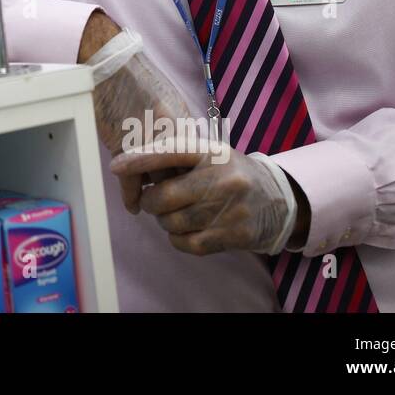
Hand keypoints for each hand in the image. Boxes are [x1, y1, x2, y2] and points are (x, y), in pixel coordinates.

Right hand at [85, 27, 195, 214]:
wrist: (112, 67)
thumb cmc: (138, 82)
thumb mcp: (167, 105)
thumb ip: (176, 131)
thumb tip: (181, 156)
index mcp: (183, 124)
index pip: (195, 165)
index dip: (192, 181)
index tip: (190, 193)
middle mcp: (170, 135)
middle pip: (180, 176)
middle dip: (177, 192)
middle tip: (173, 205)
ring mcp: (148, 142)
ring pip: (158, 183)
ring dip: (155, 197)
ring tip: (153, 206)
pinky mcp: (125, 146)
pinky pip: (132, 182)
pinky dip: (133, 197)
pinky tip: (135, 205)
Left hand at [110, 147, 291, 254]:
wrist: (278, 199)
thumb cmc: (231, 173)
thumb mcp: (211, 154)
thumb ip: (177, 156)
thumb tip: (131, 163)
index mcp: (213, 153)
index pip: (170, 152)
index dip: (140, 159)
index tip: (116, 166)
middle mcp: (223, 178)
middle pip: (164, 196)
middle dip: (150, 202)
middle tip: (151, 201)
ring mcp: (230, 208)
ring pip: (172, 222)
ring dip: (165, 221)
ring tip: (174, 213)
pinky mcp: (235, 235)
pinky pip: (188, 243)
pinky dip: (178, 239)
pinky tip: (186, 229)